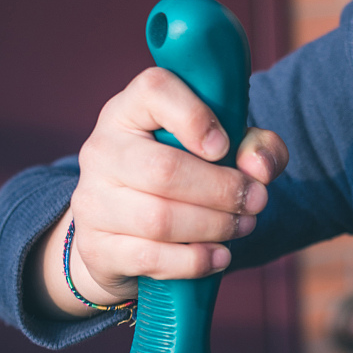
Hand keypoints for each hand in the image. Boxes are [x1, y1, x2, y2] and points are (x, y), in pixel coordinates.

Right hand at [27, 68, 287, 318]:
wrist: (123, 238)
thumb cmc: (181, 179)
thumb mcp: (221, 151)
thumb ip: (255, 146)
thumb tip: (259, 167)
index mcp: (129, 111)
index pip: (154, 91)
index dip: (195, 116)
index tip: (224, 146)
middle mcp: (102, 150)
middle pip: (164, 169)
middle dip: (222, 190)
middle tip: (256, 201)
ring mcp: (93, 201)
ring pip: (159, 218)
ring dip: (214, 226)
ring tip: (242, 226)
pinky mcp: (98, 248)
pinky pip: (150, 258)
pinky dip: (195, 261)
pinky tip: (219, 256)